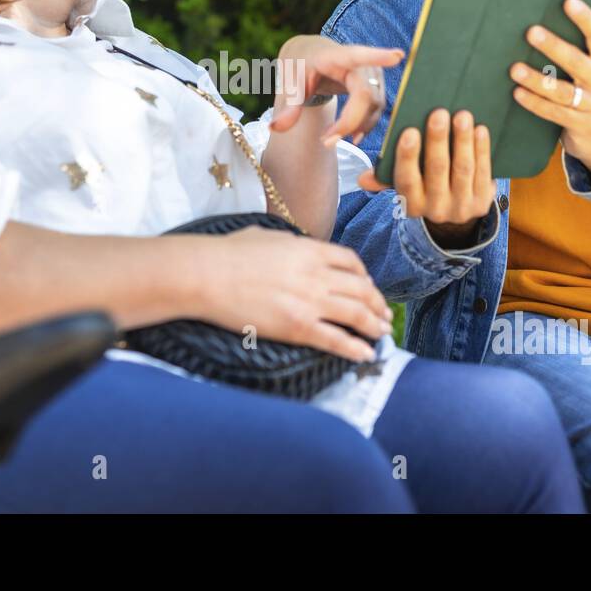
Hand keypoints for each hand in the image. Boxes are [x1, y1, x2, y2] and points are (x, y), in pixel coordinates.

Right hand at [187, 226, 391, 361]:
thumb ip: (291, 243)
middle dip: (377, 303)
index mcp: (309, 250)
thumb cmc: (228, 253)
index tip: (367, 285)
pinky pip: (336, 340)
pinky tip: (366, 354)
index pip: (350, 263)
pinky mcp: (297, 327)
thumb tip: (299, 247)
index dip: (364, 276)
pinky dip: (355, 348)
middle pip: (361, 290)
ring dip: (374, 325)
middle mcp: (316, 275)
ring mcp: (309, 302)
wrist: (206, 275)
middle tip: (384, 314)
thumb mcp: (267, 236)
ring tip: (382, 333)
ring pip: (356, 315)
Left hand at [270, 35, 403, 145]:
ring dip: (356, 126)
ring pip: (374, 105)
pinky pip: (377, 108)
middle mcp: (358, 63)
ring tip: (330, 139)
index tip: (397, 56)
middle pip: (365, 95)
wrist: (310, 57)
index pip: (356, 55)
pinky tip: (351, 136)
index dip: (377, 56)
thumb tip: (275, 128)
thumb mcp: (290, 86)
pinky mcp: (376, 85)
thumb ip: (287, 108)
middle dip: (350, 121)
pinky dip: (365, 124)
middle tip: (326, 142)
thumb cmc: (300, 68)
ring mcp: (370, 73)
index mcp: (333, 57)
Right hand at [357, 109, 494, 245]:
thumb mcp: (404, 183)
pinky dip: (481, 150)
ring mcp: (462, 208)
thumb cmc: (423, 184)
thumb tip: (362, 179)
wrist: (455, 209)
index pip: (406, 179)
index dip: (408, 156)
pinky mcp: (483, 202)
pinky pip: (483, 172)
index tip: (410, 131)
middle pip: (437, 170)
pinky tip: (480, 130)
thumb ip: (384, 176)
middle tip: (439, 113)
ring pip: (462, 169)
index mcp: (411, 204)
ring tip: (462, 115)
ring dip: (463, 140)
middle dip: (438, 140)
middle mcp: (436, 210)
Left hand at [508, 0, 590, 183]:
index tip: (567, 1)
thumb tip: (540, 20)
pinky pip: (556, 113)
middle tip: (531, 32)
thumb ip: (577, 49)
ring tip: (514, 68)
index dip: (585, 18)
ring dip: (537, 79)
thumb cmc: (586, 90)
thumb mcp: (590, 70)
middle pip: (580, 63)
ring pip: (564, 91)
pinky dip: (535, 103)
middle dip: (555, 47)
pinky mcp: (585, 126)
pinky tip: (517, 93)